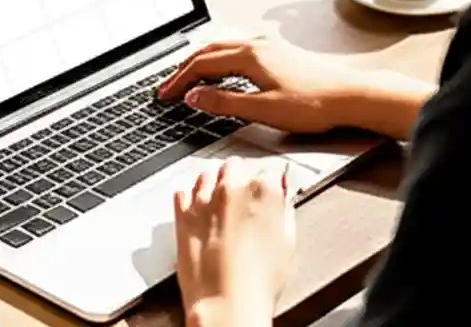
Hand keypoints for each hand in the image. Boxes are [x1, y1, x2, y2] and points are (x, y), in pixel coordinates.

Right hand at [157, 39, 358, 133]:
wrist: (350, 96)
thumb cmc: (314, 104)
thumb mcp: (263, 109)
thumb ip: (225, 103)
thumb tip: (195, 98)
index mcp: (250, 55)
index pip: (202, 65)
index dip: (179, 80)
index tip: (165, 94)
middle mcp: (257, 45)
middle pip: (208, 51)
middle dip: (184, 69)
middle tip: (168, 87)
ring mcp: (269, 46)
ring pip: (223, 49)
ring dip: (201, 62)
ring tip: (187, 78)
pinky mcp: (278, 53)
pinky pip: (237, 51)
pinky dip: (219, 61)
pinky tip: (221, 72)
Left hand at [173, 157, 295, 326]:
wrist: (225, 304)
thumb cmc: (257, 282)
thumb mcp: (287, 243)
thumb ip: (284, 212)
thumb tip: (281, 203)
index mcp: (263, 190)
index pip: (272, 169)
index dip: (274, 181)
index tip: (273, 187)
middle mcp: (231, 188)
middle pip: (236, 166)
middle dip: (242, 177)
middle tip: (247, 196)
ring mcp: (203, 200)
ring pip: (208, 173)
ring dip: (216, 182)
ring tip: (222, 201)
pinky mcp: (182, 215)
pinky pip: (183, 193)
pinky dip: (191, 198)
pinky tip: (199, 210)